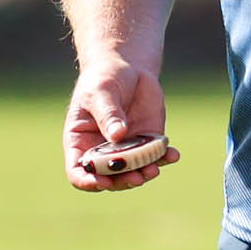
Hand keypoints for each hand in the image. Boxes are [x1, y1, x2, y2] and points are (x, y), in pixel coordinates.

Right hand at [64, 59, 178, 192]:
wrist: (128, 68)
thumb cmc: (104, 78)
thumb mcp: (101, 92)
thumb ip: (108, 114)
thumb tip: (117, 136)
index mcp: (81, 143)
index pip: (78, 171)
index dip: (87, 181)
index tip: (102, 181)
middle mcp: (102, 152)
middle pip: (109, 177)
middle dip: (122, 180)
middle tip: (137, 176)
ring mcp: (126, 149)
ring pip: (134, 171)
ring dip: (144, 173)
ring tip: (154, 168)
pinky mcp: (148, 142)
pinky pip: (156, 156)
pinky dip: (164, 158)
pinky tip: (172, 154)